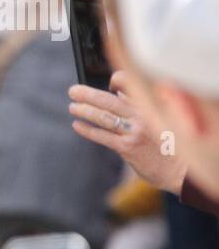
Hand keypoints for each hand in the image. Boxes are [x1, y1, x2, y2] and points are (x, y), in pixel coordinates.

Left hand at [69, 70, 186, 194]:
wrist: (177, 169)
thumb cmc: (164, 142)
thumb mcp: (156, 119)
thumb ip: (137, 105)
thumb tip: (118, 91)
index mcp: (150, 105)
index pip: (131, 84)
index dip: (117, 79)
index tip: (107, 83)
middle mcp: (143, 115)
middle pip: (110, 100)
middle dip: (88, 94)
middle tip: (73, 91)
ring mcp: (135, 131)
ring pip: (104, 117)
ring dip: (85, 111)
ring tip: (73, 107)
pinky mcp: (128, 147)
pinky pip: (103, 136)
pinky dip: (88, 130)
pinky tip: (77, 125)